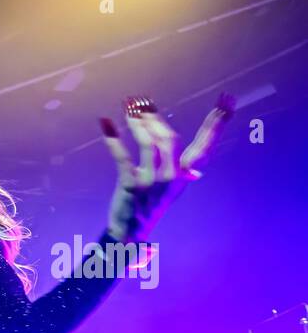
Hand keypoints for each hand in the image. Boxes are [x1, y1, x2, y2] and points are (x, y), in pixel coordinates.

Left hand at [100, 93, 232, 242]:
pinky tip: (106, 123)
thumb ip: (179, 163)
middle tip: (142, 101)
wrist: (131, 232)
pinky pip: (123, 158)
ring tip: (128, 107)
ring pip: (149, 145)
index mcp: (185, 174)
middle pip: (169, 139)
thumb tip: (179, 145)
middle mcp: (172, 177)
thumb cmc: (151, 202)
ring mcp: (152, 182)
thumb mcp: (172, 183)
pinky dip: (113, 139)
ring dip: (138, 123)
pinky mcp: (132, 186)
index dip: (217, 123)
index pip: (206, 144)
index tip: (226, 100)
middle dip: (157, 118)